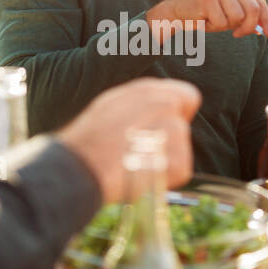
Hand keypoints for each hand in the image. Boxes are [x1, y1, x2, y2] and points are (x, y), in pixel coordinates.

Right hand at [57, 78, 200, 202]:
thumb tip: (152, 111)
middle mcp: (166, 105)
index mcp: (150, 90)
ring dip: (163, 159)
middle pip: (181, 125)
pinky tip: (142, 177)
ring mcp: (175, 133)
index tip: (160, 127)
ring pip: (179, 149)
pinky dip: (165, 178)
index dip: (176, 113)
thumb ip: (139, 104)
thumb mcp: (111, 105)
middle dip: (168, 139)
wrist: (80, 167)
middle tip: (143, 152)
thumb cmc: (88, 140)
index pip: (187, 96)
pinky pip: (179, 171)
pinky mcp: (179, 162)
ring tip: (135, 164)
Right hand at [147, 0, 267, 39]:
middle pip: (253, 10)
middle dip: (247, 27)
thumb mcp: (230, 13)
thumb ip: (247, 17)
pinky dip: (213, 27)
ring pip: (237, 18)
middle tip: (237, 34)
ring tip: (214, 20)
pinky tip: (204, 20)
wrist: (176, 11)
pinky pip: (221, 22)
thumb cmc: (205, 13)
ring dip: (226, 26)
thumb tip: (265, 30)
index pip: (260, 3)